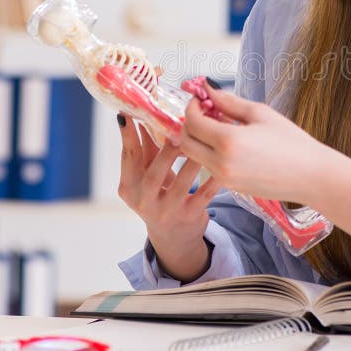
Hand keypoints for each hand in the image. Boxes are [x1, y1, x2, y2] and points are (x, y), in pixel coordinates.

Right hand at [117, 113, 221, 281]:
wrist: (174, 237)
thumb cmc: (160, 195)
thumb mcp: (148, 175)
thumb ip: (147, 149)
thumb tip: (144, 113)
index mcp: (129, 187)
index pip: (128, 158)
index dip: (128, 135)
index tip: (131, 113)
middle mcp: (144, 201)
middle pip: (152, 175)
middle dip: (166, 153)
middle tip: (178, 132)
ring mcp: (167, 211)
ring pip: (181, 184)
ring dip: (193, 161)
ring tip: (205, 142)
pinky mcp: (189, 216)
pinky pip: (203, 194)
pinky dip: (213, 179)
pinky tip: (222, 164)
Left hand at [177, 82, 332, 203]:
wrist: (310, 176)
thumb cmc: (291, 142)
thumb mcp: (260, 114)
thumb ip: (229, 102)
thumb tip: (208, 90)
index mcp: (228, 141)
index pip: (192, 122)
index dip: (192, 107)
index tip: (201, 99)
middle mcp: (221, 163)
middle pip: (185, 142)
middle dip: (190, 124)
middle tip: (205, 112)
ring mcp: (224, 178)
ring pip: (195, 156)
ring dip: (199, 139)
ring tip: (221, 126)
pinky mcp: (230, 187)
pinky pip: (210, 166)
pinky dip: (211, 152)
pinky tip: (231, 143)